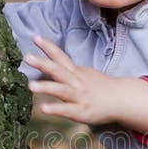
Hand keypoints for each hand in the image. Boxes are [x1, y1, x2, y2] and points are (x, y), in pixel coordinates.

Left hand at [24, 36, 147, 133]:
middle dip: (43, 64)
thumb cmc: (99, 87)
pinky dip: (55, 109)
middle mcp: (76, 82)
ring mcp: (79, 96)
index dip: (48, 47)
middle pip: (58, 71)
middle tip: (28, 57)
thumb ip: (67, 69)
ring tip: (30, 86)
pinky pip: (67, 110)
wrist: (120, 100)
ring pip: (61, 90)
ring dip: (46, 87)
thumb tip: (51, 61)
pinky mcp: (81, 111)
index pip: (60, 57)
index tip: (35, 37)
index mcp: (75, 72)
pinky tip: (42, 108)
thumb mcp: (84, 74)